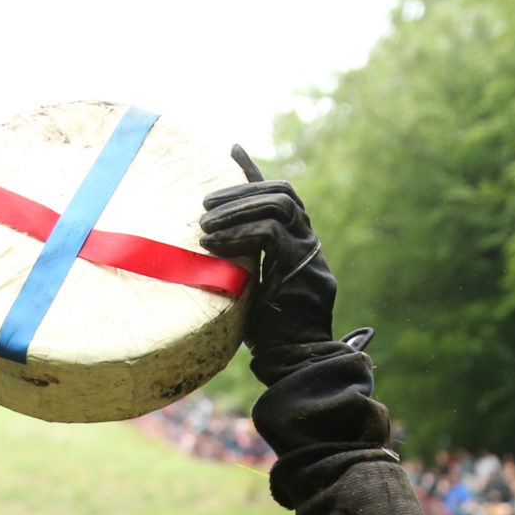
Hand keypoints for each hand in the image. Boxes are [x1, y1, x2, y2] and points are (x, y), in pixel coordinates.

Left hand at [199, 148, 338, 377]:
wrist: (296, 365)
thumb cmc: (269, 337)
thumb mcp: (249, 290)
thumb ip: (243, 262)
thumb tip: (209, 244)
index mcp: (299, 246)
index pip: (281, 195)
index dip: (255, 172)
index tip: (232, 149)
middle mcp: (310, 245)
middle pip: (283, 193)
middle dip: (241, 190)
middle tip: (204, 204)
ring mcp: (310, 256)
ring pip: (278, 205)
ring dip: (236, 209)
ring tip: (203, 226)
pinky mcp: (302, 269)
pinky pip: (269, 233)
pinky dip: (237, 235)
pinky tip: (212, 246)